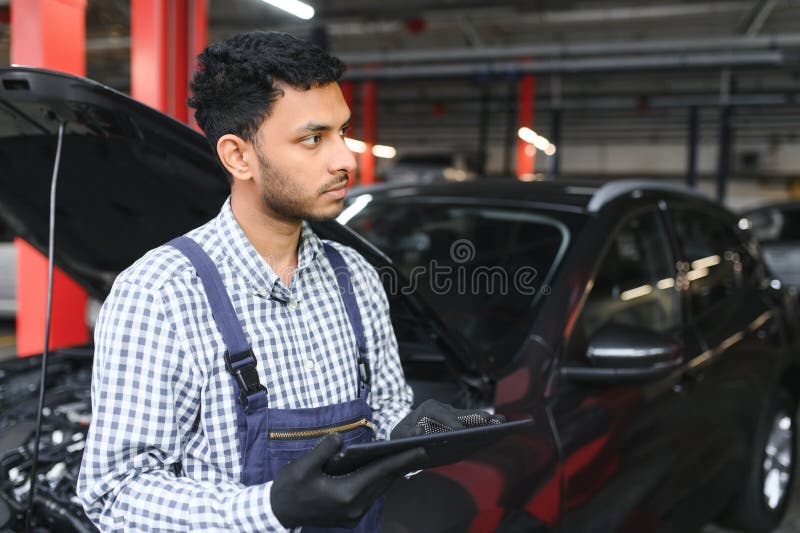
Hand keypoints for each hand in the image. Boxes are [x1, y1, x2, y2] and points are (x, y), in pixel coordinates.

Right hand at [270, 433, 427, 527]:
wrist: (277, 512)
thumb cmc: (289, 487)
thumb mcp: (304, 466)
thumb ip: (324, 450)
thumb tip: (340, 438)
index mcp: (346, 493)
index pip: (381, 472)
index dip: (401, 459)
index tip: (420, 450)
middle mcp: (354, 507)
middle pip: (384, 482)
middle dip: (401, 465)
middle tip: (419, 449)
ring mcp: (353, 515)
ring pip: (379, 490)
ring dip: (390, 475)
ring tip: (404, 458)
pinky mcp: (349, 518)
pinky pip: (370, 497)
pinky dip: (378, 483)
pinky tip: (382, 472)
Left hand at [391, 399, 506, 438]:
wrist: (405, 432)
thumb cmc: (402, 436)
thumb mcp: (399, 436)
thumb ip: (407, 435)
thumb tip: (420, 431)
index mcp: (428, 408)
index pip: (442, 415)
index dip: (451, 424)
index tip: (459, 432)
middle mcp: (442, 407)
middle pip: (462, 413)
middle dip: (476, 418)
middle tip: (493, 420)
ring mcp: (452, 413)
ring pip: (470, 416)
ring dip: (485, 420)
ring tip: (502, 423)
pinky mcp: (458, 420)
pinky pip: (471, 423)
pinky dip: (483, 426)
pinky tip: (497, 431)